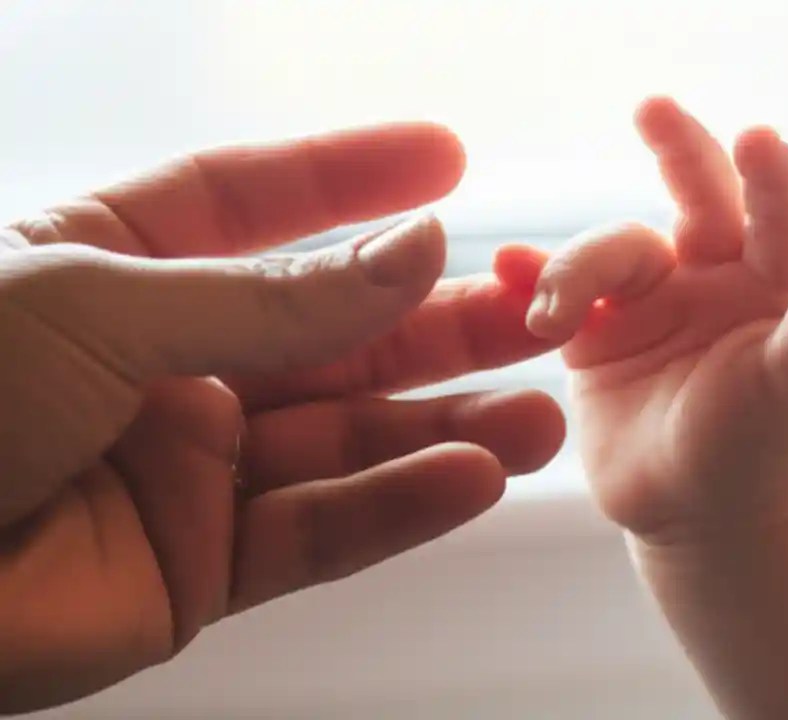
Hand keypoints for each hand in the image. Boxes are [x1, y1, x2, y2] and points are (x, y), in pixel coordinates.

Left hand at [0, 125, 563, 711]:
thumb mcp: (102, 305)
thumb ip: (273, 298)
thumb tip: (416, 249)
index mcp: (110, 266)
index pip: (253, 205)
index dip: (352, 176)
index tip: (449, 159)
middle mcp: (160, 362)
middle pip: (329, 331)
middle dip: (435, 319)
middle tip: (538, 309)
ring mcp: (185, 466)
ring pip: (343, 438)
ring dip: (446, 423)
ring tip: (544, 412)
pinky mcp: (196, 568)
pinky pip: (316, 532)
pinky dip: (397, 508)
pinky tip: (474, 479)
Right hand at [494, 98, 787, 541]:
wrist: (696, 518)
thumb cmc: (764, 452)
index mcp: (776, 282)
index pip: (778, 215)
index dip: (769, 176)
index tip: (757, 137)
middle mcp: (714, 276)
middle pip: (697, 197)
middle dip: (679, 150)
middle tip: (655, 109)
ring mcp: (651, 301)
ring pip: (611, 252)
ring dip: (577, 268)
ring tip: (553, 316)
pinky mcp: (595, 334)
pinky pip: (555, 292)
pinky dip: (527, 276)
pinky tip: (504, 265)